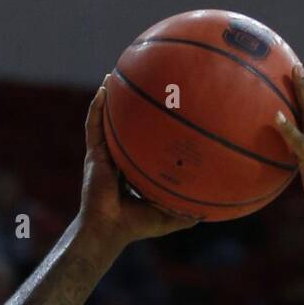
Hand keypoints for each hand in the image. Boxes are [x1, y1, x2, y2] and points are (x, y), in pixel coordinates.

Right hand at [78, 76, 199, 249]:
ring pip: (107, 121)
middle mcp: (118, 160)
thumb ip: (186, 213)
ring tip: (117, 74)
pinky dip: (97, 107)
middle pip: (126, 128)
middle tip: (145, 85)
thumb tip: (209, 212)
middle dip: (131, 108)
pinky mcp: (94, 155)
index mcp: (133, 171)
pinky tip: (104, 87)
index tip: (166, 111)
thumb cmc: (135, 226)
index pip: (144, 146)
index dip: (152, 130)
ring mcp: (104, 156)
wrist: (109, 229)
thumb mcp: (168, 217)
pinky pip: (94, 125)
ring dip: (110, 99)